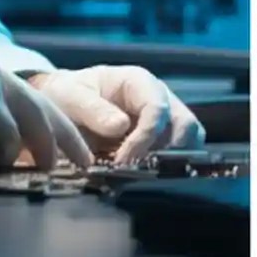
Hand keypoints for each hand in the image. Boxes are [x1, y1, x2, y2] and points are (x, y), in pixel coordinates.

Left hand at [30, 65, 204, 164]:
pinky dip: (168, 167)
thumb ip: (93, 110)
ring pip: (191, 140)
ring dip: (171, 161)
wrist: (65, 104)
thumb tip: (121, 126)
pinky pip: (180, 155)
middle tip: (136, 169)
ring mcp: (164, 119)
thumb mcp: (71, 97)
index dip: (145, 137)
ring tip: (139, 172)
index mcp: (139, 82)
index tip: (124, 160)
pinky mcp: (162, 140)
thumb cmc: (69, 95)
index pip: (157, 108)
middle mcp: (159, 98)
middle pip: (186, 124)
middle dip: (166, 151)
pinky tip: (140, 174)